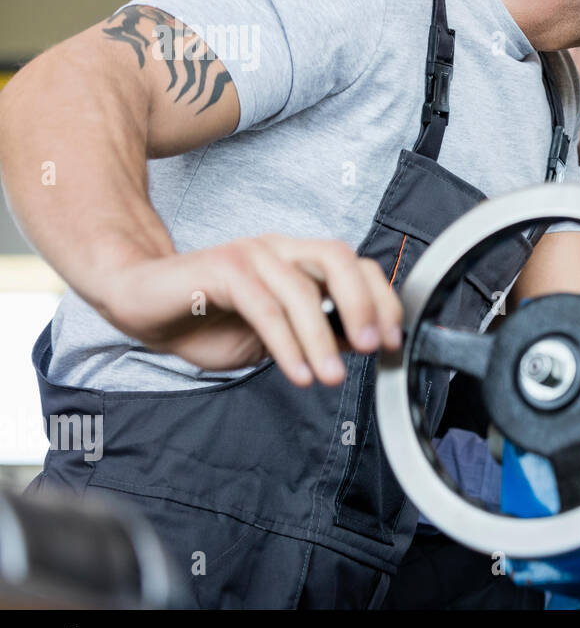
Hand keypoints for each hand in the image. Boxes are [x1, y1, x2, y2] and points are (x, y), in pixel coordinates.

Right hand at [102, 233, 404, 386]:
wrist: (138, 302)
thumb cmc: (205, 318)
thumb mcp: (273, 336)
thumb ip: (315, 332)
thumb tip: (362, 344)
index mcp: (300, 261)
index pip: (358, 266)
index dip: (382, 300)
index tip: (392, 342)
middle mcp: (281, 250)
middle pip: (340, 260)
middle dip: (365, 304)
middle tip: (373, 348)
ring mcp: (252, 254)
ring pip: (302, 289)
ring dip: (322, 338)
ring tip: (330, 378)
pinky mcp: (222, 268)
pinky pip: (265, 307)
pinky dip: (287, 344)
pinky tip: (298, 373)